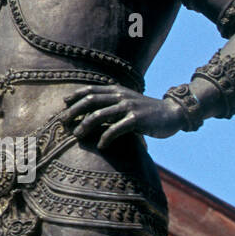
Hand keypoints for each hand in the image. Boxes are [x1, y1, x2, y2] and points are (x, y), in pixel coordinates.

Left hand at [64, 85, 184, 148]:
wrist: (172, 113)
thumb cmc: (146, 110)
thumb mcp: (127, 102)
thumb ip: (111, 104)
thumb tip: (90, 113)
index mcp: (117, 90)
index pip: (91, 90)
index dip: (76, 95)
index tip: (63, 104)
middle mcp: (120, 96)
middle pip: (90, 101)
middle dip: (74, 111)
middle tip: (62, 122)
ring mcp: (128, 107)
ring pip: (100, 114)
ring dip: (85, 125)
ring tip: (77, 135)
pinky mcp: (137, 119)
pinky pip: (116, 129)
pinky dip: (106, 138)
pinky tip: (101, 146)